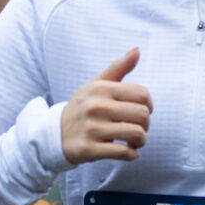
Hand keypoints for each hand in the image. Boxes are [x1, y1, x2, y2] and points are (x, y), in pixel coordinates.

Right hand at [62, 48, 150, 163]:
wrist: (55, 133)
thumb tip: (137, 50)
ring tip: (134, 141)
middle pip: (143, 115)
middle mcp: (96, 106)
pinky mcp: (90, 149)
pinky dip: (132, 154)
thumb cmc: (83, 107)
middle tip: (137, 128)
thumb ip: (118, 68)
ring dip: (141, 141)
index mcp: (101, 89)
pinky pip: (123, 152)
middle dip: (146, 124)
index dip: (149, 105)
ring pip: (137, 134)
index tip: (140, 111)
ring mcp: (92, 129)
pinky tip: (129, 152)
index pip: (143, 95)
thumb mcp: (97, 85)